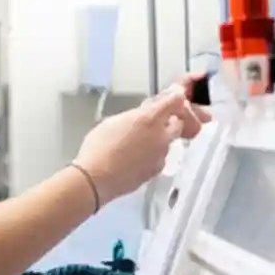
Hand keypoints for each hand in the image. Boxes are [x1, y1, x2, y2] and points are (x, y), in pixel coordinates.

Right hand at [74, 78, 213, 203]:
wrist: (96, 178)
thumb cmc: (98, 148)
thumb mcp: (113, 122)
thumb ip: (133, 117)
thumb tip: (140, 117)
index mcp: (149, 118)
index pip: (175, 101)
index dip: (176, 97)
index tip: (174, 96)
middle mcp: (160, 136)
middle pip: (179, 124)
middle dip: (171, 121)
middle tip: (157, 122)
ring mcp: (160, 155)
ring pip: (168, 143)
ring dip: (159, 140)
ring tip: (138, 144)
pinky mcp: (156, 171)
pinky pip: (159, 159)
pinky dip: (152, 157)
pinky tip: (135, 159)